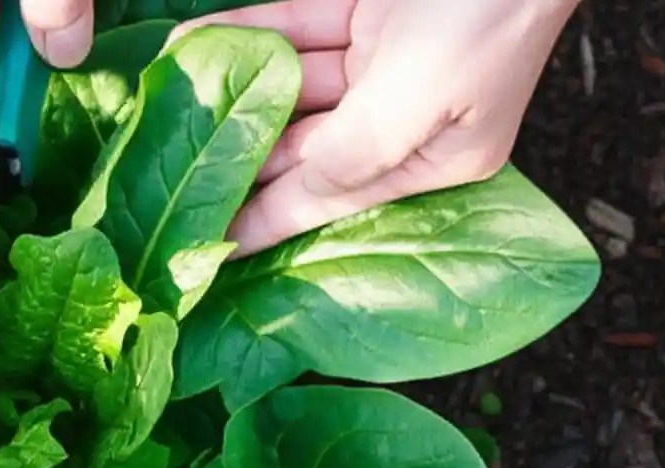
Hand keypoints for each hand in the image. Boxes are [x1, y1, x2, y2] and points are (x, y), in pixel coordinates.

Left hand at [174, 0, 580, 256]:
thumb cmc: (490, 9)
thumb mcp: (423, 96)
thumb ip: (359, 149)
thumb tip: (307, 187)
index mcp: (437, 156)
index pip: (335, 199)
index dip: (270, 222)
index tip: (213, 248)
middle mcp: (408, 115)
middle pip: (307, 145)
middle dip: (242, 156)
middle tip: (177, 179)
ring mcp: (387, 61)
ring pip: (294, 84)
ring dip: (236, 89)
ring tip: (173, 104)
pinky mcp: (369, 10)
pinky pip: (299, 27)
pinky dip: (252, 33)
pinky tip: (197, 42)